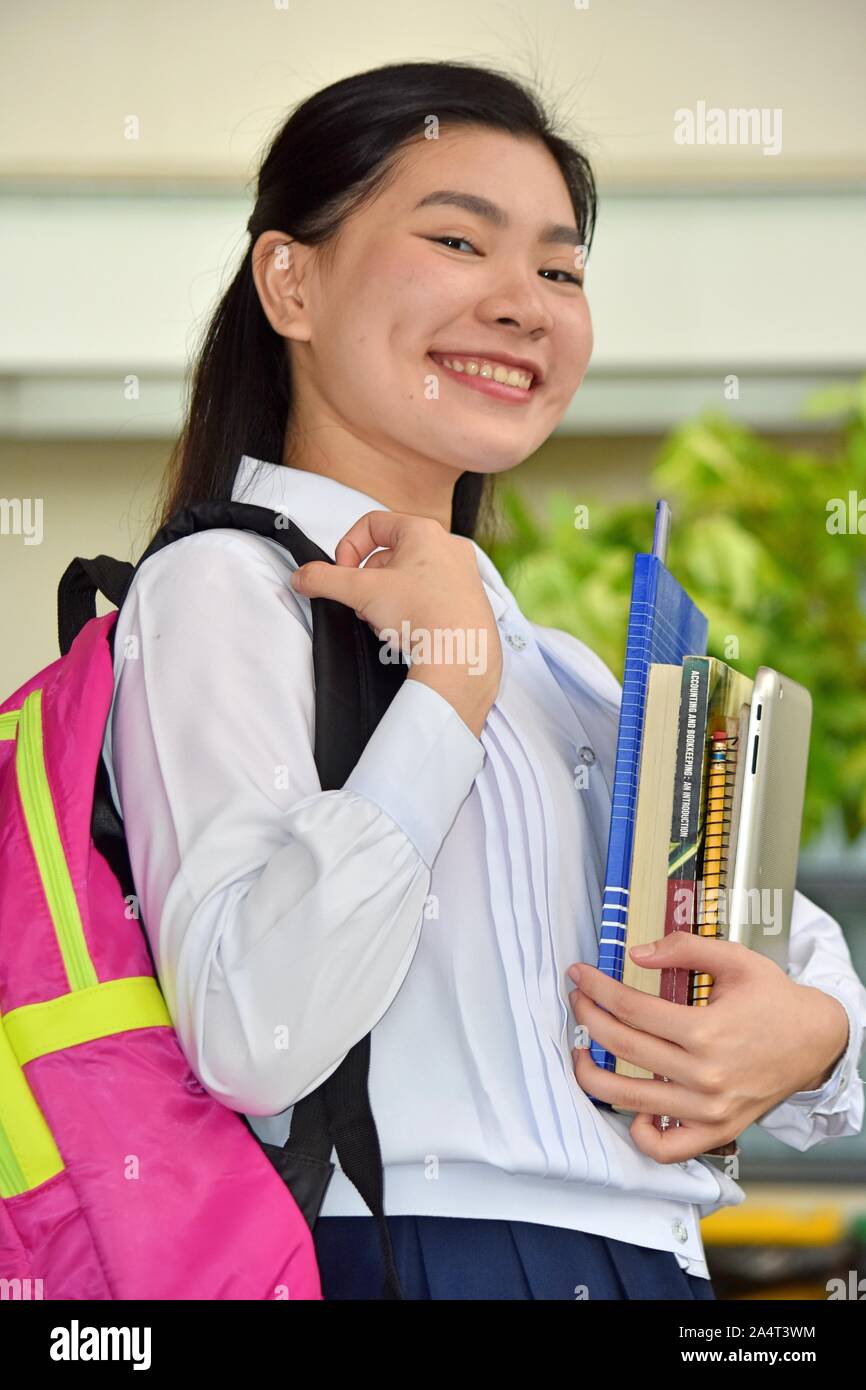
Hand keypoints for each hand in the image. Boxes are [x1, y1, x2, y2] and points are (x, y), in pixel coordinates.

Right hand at [290, 510, 502, 736]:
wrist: (462, 655)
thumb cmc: (424, 614)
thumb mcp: (361, 592)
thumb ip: (324, 579)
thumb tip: (303, 576)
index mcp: (424, 532)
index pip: (372, 524)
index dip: (348, 548)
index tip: (343, 574)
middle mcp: (447, 547)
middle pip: (390, 552)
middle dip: (368, 580)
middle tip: (363, 603)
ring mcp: (461, 573)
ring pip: (408, 576)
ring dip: (387, 596)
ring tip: (384, 621)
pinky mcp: (467, 600)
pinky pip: (428, 595)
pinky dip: (410, 609)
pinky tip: (406, 631)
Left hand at [567, 931, 849, 1162]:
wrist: (816, 1041)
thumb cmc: (774, 999)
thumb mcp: (736, 959)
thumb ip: (684, 949)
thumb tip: (635, 954)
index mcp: (706, 1031)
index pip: (631, 1009)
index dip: (597, 988)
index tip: (579, 974)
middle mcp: (704, 1075)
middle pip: (623, 1047)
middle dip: (588, 1018)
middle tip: (577, 999)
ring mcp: (709, 1110)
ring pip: (630, 1099)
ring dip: (592, 1074)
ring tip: (580, 1051)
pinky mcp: (717, 1131)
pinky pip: (667, 1148)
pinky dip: (640, 1133)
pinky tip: (630, 1106)